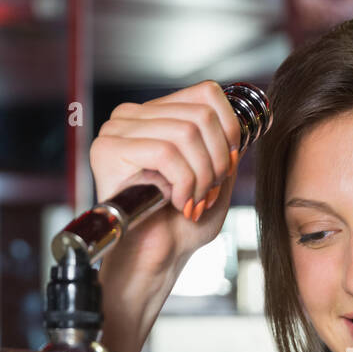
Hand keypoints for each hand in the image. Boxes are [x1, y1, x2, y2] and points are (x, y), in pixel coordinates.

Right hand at [89, 79, 242, 285]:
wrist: (155, 258)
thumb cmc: (180, 225)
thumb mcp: (216, 178)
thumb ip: (226, 146)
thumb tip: (243, 123)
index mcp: (156, 115)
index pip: (206, 93)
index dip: (229, 128)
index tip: (228, 165)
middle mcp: (133, 116)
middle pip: (200, 115)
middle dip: (216, 160)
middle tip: (208, 192)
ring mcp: (117, 131)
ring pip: (186, 133)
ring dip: (201, 176)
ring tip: (193, 201)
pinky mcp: (108, 151)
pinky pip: (166, 153)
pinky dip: (183, 183)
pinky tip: (178, 203)